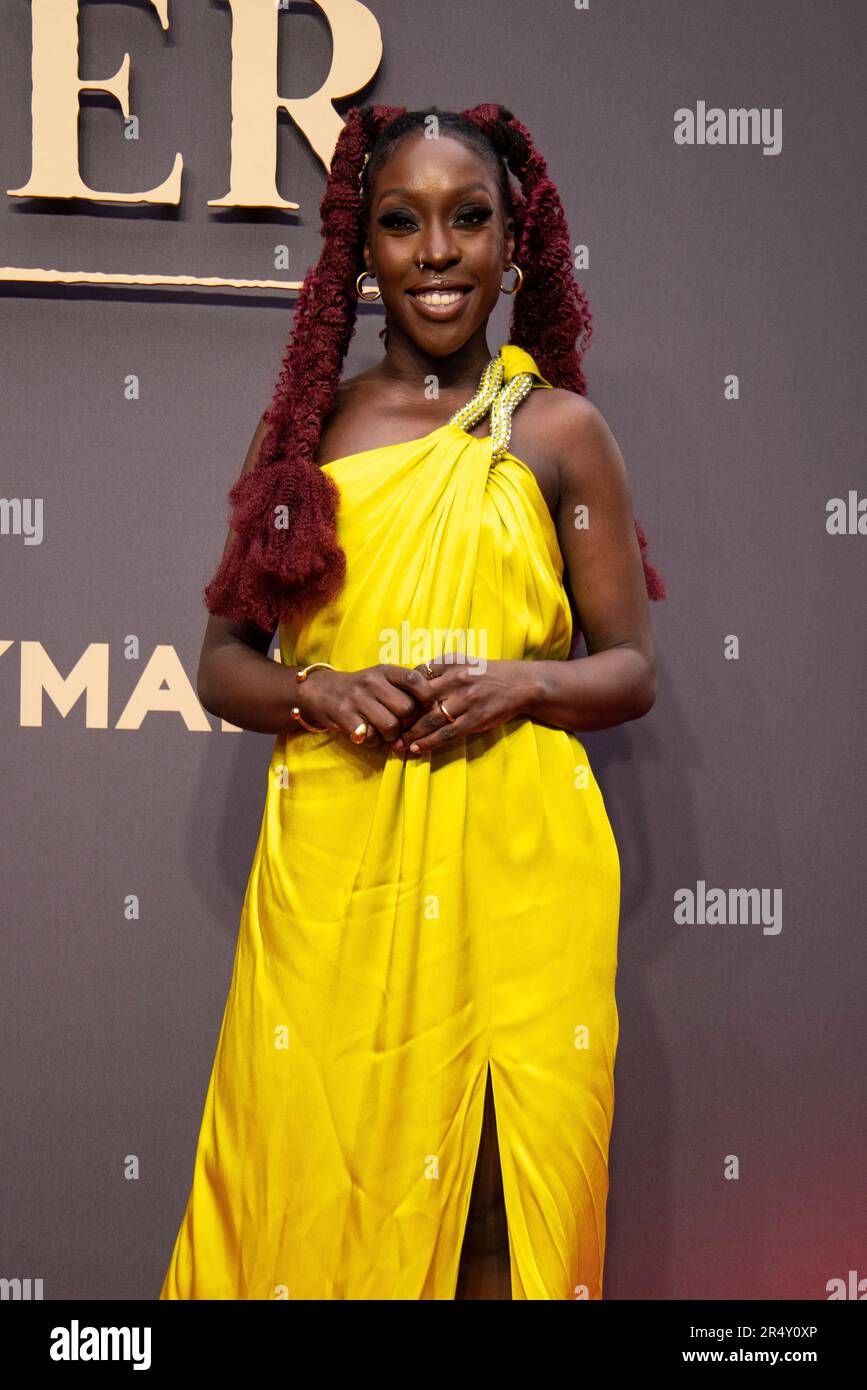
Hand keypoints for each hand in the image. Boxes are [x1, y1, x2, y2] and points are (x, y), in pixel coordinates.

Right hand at [294, 663, 439, 746]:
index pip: (414, 679)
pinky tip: (368, 734)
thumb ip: (405, 687)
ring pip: (391, 726)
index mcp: (385, 671)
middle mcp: (372, 681)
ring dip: (392, 735)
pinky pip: (370, 736)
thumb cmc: (362, 688)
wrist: (321, 690)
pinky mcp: (344, 715)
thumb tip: (434, 706)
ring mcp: (357, 698)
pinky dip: (373, 741)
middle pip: (406, 709)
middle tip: (401, 726)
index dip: (427, 696)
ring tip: (385, 732)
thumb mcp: (382, 678)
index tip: (427, 707)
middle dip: (408, 723)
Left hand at [391, 655, 536, 753]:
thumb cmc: (488, 673)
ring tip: (398, 745)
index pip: (417, 678)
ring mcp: (467, 700)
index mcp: (451, 664)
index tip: (387, 706)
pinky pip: (449, 733)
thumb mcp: (463, 661)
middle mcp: (457, 680)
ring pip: (432, 720)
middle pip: (421, 701)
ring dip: (412, 734)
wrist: (520, 684)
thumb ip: (439, 668)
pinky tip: (418, 749)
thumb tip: (411, 678)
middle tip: (386, 730)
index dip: (400, 693)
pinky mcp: (477, 718)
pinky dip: (431, 742)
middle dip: (402, 717)